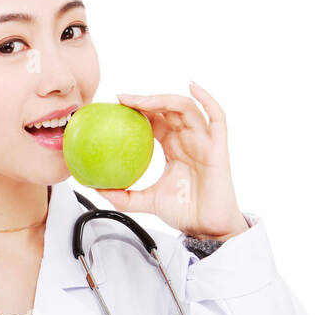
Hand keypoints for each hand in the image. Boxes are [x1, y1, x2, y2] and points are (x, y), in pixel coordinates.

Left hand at [94, 82, 249, 240]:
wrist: (207, 228)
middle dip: (145, 99)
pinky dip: (207, 98)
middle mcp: (189, 139)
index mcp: (174, 147)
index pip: (154, 120)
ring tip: (142, 100)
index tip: (114, 106)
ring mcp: (204, 140)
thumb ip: (123, 196)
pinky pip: (218, 117)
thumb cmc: (184, 212)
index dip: (137, 109)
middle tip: (122, 100)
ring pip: (186, 108)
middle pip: (167, 108)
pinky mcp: (219, 146)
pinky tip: (192, 86)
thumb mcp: (146, 201)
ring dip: (164, 99)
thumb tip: (95, 188)